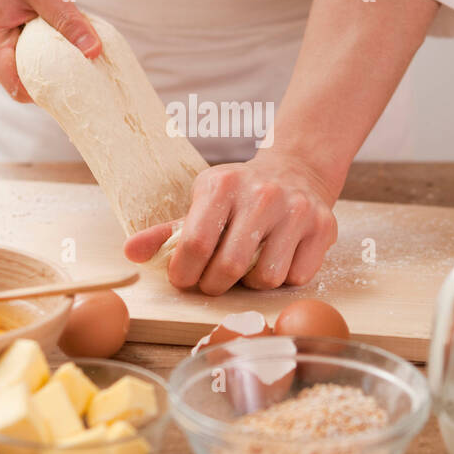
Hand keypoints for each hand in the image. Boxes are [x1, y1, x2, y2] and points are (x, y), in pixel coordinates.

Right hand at [0, 0, 100, 101]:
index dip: (50, 92)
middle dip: (54, 79)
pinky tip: (65, 39)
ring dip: (52, 64)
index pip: (19, 87)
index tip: (80, 84)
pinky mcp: (6, 36)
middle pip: (23, 82)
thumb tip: (93, 51)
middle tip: (85, 68)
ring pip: (27, 70)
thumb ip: (67, 20)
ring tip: (76, 51)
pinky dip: (47, 51)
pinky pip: (28, 54)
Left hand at [124, 150, 338, 294]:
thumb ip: (166, 232)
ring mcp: (297, 210)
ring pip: (266, 278)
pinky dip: (284, 278)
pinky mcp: (323, 226)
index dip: (185, 273)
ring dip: (252, 283)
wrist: (297, 169)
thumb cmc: (240, 195)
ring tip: (249, 265)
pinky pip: (297, 277)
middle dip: (215, 284)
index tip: (185, 277)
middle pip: (230, 267)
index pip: (196, 244)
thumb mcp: (202, 202)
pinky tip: (278, 258)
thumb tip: (130, 254)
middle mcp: (263, 194)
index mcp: (223, 185)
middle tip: (214, 279)